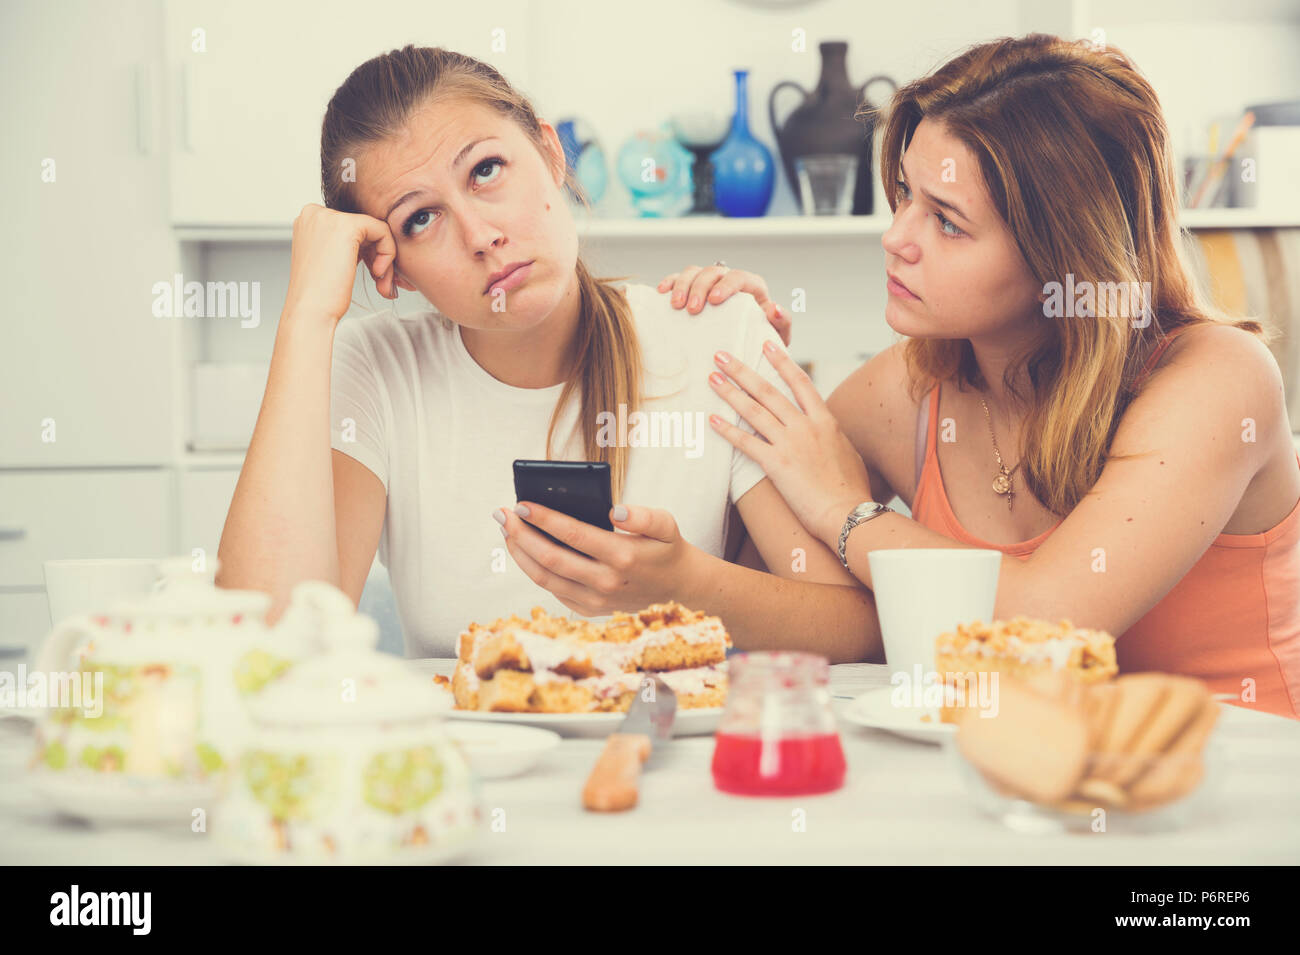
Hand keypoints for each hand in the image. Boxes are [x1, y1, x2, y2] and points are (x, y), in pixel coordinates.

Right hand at [284, 203, 410, 323]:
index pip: (352, 228)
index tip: (372, 275)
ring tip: (382, 284)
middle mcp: (315, 213)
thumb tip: (374, 240)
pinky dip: (388, 253)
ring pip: (375, 230)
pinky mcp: (347, 226)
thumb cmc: (320, 295)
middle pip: (364, 228)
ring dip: (385, 260)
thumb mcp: (330, 260)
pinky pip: (382, 231)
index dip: (367, 252)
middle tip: (382, 284)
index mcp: (309, 220)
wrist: (311, 312)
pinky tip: (378, 274)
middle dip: (377, 257)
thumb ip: (345, 244)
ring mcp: (328, 217)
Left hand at [495, 502, 700, 615]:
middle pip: (550, 558)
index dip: (544, 518)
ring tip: (506, 531)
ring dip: (520, 554)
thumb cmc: (666, 549)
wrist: (679, 589)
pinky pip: (553, 590)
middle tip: (503, 514)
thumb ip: (644, 514)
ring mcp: (596, 600)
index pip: (573, 535)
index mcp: (623, 557)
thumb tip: (615, 510)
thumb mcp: (666, 524)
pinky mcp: (589, 609)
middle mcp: (606, 582)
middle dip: (521, 534)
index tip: (521, 504)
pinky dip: (533, 570)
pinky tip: (524, 551)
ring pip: (545, 578)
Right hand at [656, 264, 791, 345]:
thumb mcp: (777, 336)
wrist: (747, 351)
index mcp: (752, 288)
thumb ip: (781, 322)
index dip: (726, 284)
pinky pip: (679, 279)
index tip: (714, 300)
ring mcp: (710, 285)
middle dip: (700, 287)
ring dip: (682, 285)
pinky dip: (670, 282)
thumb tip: (774, 307)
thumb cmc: (763, 343)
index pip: (739, 277)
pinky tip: (662, 292)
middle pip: (712, 272)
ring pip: (693, 272)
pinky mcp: (693, 292)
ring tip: (675, 306)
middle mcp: (729, 281)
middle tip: (692, 309)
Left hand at [707, 341, 872, 545]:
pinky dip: (727, 430)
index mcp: (826, 421)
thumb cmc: (852, 490)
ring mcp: (791, 444)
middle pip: (769, 391)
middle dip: (743, 371)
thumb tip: (826, 431)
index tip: (765, 345)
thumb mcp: (847, 454)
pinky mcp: (777, 465)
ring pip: (754, 411)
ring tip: (712, 378)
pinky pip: (746, 443)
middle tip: (722, 356)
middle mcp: (806, 427)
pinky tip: (712, 419)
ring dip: (730, 392)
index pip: (800, 382)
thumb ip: (832, 437)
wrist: (849, 513)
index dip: (781, 361)